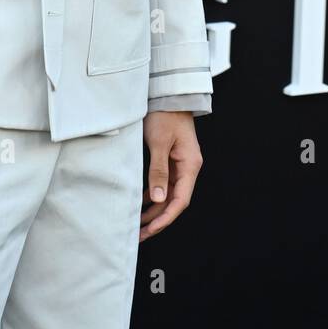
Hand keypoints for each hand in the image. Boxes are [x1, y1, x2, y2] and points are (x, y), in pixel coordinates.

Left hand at [140, 111, 203, 241]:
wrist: (169, 94)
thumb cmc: (165, 115)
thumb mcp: (159, 143)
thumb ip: (158, 171)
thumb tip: (158, 200)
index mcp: (190, 165)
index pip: (180, 200)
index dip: (165, 218)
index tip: (150, 230)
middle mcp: (188, 167)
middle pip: (174, 200)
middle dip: (157, 219)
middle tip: (139, 234)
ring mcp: (180, 163)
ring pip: (168, 193)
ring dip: (154, 209)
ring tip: (137, 223)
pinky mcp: (171, 158)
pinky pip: (164, 183)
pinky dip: (153, 195)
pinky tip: (141, 203)